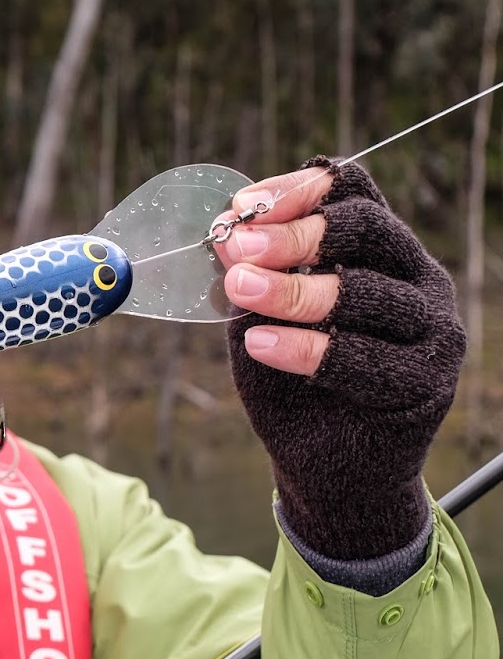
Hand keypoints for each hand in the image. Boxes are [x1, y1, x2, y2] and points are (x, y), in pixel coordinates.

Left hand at [212, 158, 465, 558]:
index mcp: (379, 249)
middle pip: (367, 231)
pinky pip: (370, 358)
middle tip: (240, 251)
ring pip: (370, 292)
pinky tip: (261, 344)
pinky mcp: (429, 381)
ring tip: (241, 291)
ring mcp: (431, 328)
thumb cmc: (293, 383)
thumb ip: (250, 276)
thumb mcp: (259, 319)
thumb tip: (227, 228)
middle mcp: (416, 277)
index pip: (354, 193)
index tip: (243, 207)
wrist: (327, 469)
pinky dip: (309, 349)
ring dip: (297, 289)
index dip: (300, 189)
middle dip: (296, 234)